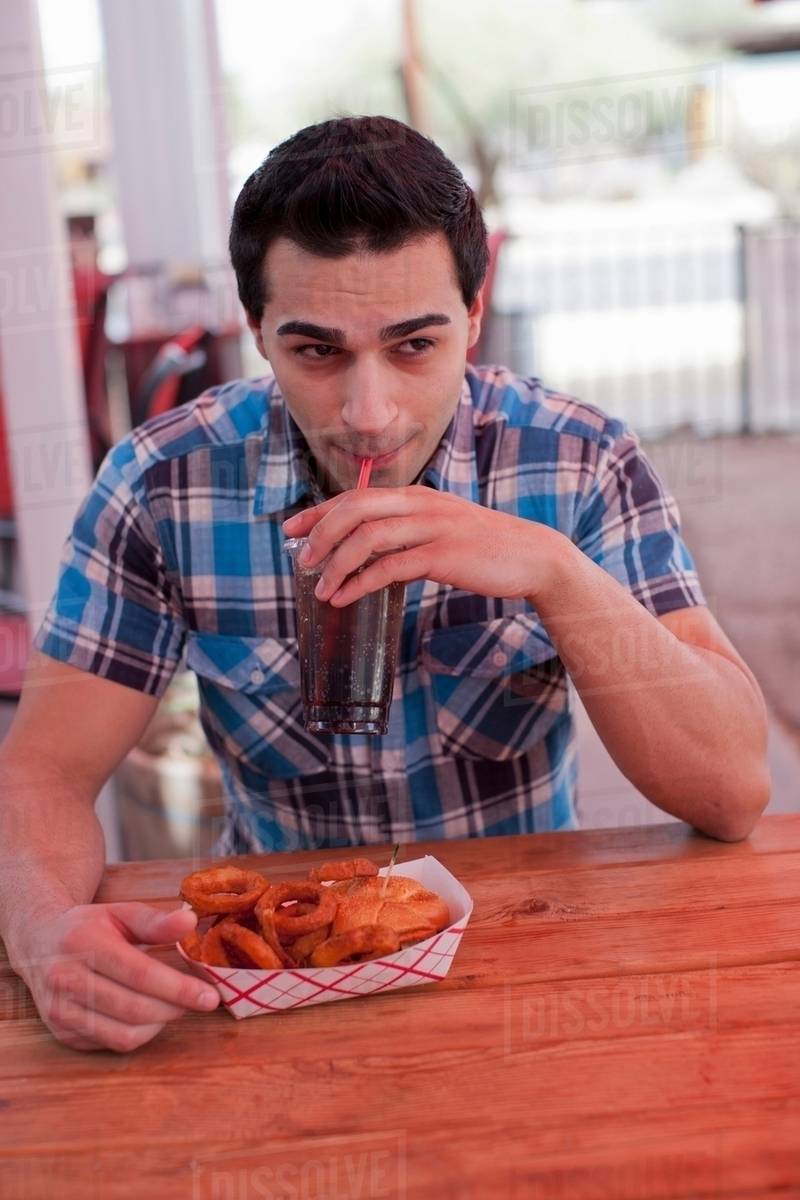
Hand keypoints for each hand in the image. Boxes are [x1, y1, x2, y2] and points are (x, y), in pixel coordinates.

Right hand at [11, 903, 219, 1052]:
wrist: (38, 942)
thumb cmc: (88, 926)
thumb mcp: (120, 913)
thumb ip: (155, 921)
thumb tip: (190, 921)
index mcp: (83, 944)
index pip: (140, 974)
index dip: (179, 988)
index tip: (211, 995)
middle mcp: (66, 980)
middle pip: (134, 1008)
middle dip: (175, 1008)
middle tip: (201, 1000)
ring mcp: (60, 1011)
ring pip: (124, 1034)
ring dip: (160, 1024)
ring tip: (175, 1006)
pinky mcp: (61, 1033)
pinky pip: (111, 1043)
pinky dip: (139, 1034)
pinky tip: (150, 1015)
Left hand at [282, 485, 563, 605]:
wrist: (535, 557)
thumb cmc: (487, 548)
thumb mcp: (443, 528)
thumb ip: (409, 533)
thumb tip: (373, 553)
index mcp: (417, 496)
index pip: (355, 496)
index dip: (318, 511)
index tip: (292, 528)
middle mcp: (420, 504)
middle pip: (354, 509)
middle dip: (320, 534)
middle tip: (302, 560)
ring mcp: (432, 528)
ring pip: (367, 538)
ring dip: (336, 564)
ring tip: (320, 588)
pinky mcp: (442, 555)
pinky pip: (389, 568)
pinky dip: (360, 584)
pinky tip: (345, 597)